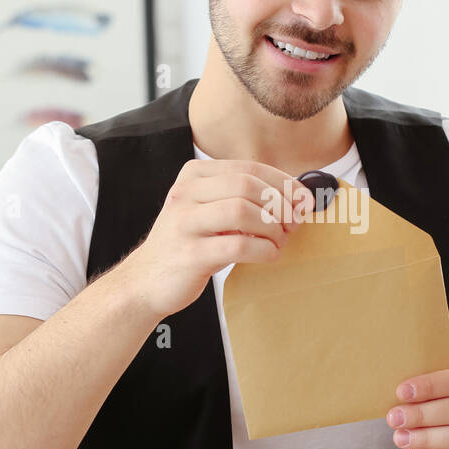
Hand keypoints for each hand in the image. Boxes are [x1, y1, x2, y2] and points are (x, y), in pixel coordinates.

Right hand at [122, 159, 315, 318]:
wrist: (145, 281)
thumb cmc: (190, 244)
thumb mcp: (210, 210)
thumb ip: (243, 198)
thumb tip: (296, 197)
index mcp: (194, 175)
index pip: (250, 167)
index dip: (284, 183)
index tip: (303, 201)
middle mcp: (186, 193)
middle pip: (248, 185)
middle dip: (280, 204)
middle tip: (293, 225)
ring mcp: (184, 223)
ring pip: (242, 210)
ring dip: (272, 227)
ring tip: (278, 241)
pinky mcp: (189, 254)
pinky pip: (238, 245)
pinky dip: (263, 249)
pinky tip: (268, 255)